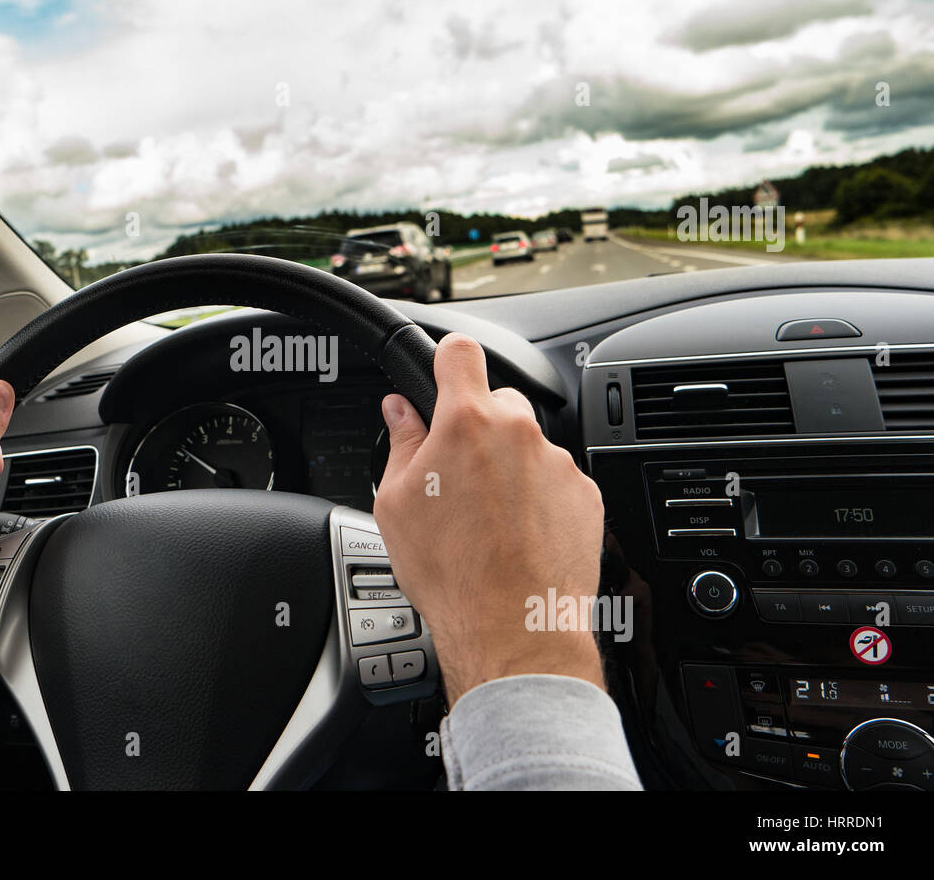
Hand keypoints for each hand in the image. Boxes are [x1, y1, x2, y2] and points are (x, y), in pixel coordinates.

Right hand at [373, 334, 604, 705]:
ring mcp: (558, 464)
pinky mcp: (585, 495)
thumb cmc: (451, 572)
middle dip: (478, 428)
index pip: (460, 352)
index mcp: (466, 424)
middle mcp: (519, 433)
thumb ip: (401, 444)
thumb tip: (399, 412)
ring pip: (528, 446)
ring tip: (489, 520)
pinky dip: (539, 499)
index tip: (445, 371)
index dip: (447, 359)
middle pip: (498, 403)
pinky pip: (556, 480)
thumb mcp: (395, 503)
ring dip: (511, 468)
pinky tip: (518, 536)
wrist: (511, 627)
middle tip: (458, 474)